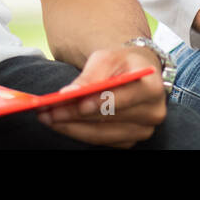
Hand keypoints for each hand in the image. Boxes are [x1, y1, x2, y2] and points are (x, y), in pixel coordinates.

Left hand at [37, 45, 165, 147]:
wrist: (134, 73)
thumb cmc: (121, 63)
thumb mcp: (107, 58)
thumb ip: (90, 75)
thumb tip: (70, 93)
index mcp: (152, 87)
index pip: (123, 97)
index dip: (97, 102)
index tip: (71, 101)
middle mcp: (152, 112)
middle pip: (108, 118)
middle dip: (73, 115)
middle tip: (47, 111)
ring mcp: (142, 130)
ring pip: (100, 134)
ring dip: (71, 127)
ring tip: (47, 117)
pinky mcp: (129, 141)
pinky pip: (99, 141)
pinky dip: (78, 132)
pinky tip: (61, 123)